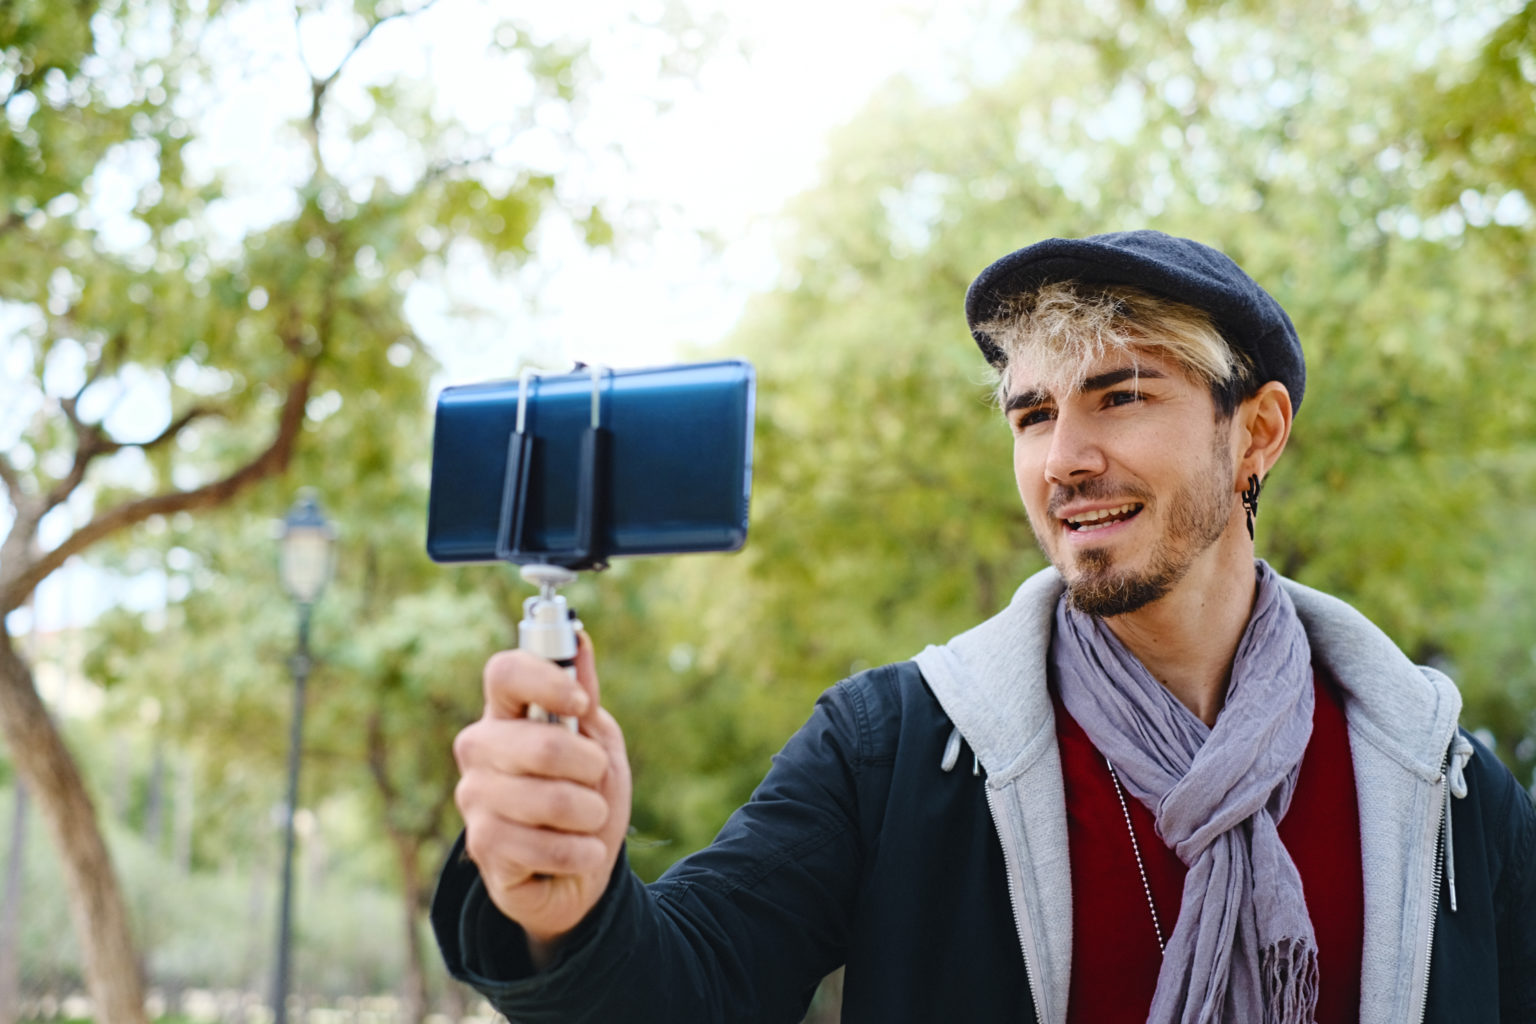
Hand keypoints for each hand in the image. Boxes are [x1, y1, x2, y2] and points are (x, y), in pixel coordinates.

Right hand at [452, 633, 631, 965]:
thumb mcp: (598, 743)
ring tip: (588, 822)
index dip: (546, 681)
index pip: (504, 672)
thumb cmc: (587, 798)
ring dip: (590, 815)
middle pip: (540, 745)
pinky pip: (546, 845)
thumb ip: (584, 697)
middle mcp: (480, 749)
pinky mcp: (482, 845)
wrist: (582, 870)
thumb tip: (580, 635)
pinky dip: (582, 852)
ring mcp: (475, 797)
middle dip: (589, 768)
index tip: (582, 704)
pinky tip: (580, 853)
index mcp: (506, 714)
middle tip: (595, 780)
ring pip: (550, 800)